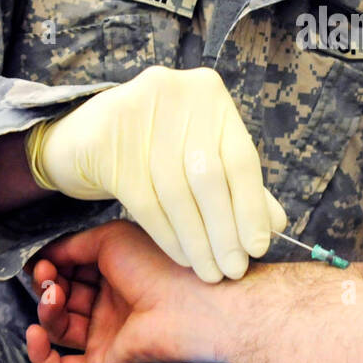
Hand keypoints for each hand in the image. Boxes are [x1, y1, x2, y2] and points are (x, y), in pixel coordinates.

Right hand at [25, 219, 223, 362]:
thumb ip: (73, 245)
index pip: (71, 270)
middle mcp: (109, 302)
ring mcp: (105, 332)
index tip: (44, 262)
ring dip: (46, 310)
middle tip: (49, 278)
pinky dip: (40, 351)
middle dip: (48, 285)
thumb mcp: (111, 238)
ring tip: (54, 298)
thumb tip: (45, 255)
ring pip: (59, 326)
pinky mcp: (101, 360)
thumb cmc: (155, 264)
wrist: (184, 305)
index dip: (53, 265)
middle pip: (62, 296)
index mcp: (115, 272)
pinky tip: (36, 332)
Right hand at [26, 66, 286, 281]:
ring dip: (198, 241)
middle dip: (225, 230)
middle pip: (210, 176)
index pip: (240, 158)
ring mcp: (137, 112)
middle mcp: (175, 91)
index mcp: (207, 91)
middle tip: (233, 269)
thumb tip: (276, 225)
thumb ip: (238, 185)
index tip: (259, 247)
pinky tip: (183, 257)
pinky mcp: (105, 142)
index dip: (252, 207)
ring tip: (211, 271)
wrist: (86, 137)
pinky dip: (168, 236)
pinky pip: (145, 201)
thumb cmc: (155, 148)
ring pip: (178, 192)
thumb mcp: (200, 155)